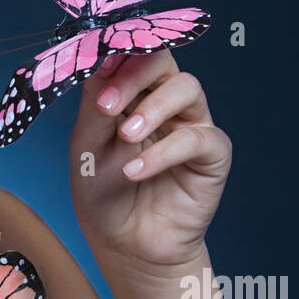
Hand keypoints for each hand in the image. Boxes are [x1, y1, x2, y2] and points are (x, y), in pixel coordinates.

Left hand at [69, 48, 230, 271]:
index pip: (130, 53)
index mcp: (131, 92)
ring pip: (187, 87)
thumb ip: (94, 101)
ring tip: (126, 137)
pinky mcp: (212, 154)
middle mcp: (163, 101)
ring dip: (153, 107)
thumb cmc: (103, 192)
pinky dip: (164, 152)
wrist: (125, 245)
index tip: (93, 67)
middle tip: (107, 104)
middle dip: (134, 74)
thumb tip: (100, 57)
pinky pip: (199, 137)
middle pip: (162, 60)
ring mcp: (190, 124)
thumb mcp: (86, 144)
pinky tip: (137, 171)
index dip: (115, 53)